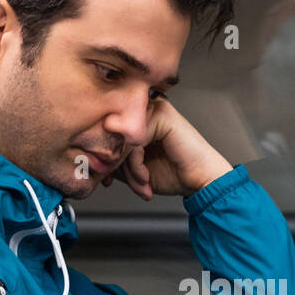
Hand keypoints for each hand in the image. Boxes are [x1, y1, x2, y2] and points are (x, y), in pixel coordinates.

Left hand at [102, 98, 232, 199]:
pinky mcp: (161, 115)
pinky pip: (134, 142)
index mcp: (138, 119)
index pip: (109, 135)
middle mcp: (144, 111)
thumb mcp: (134, 169)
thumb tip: (92, 161)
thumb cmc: (174, 174)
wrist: (201, 180)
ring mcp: (153, 110)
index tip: (108, 179)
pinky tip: (146, 178)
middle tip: (132, 185)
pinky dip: (136, 166)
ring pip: (122, 141)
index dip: (106, 160)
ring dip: (129, 171)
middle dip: (119, 168)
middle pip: (113, 137)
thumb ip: (115, 160)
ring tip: (142, 184)